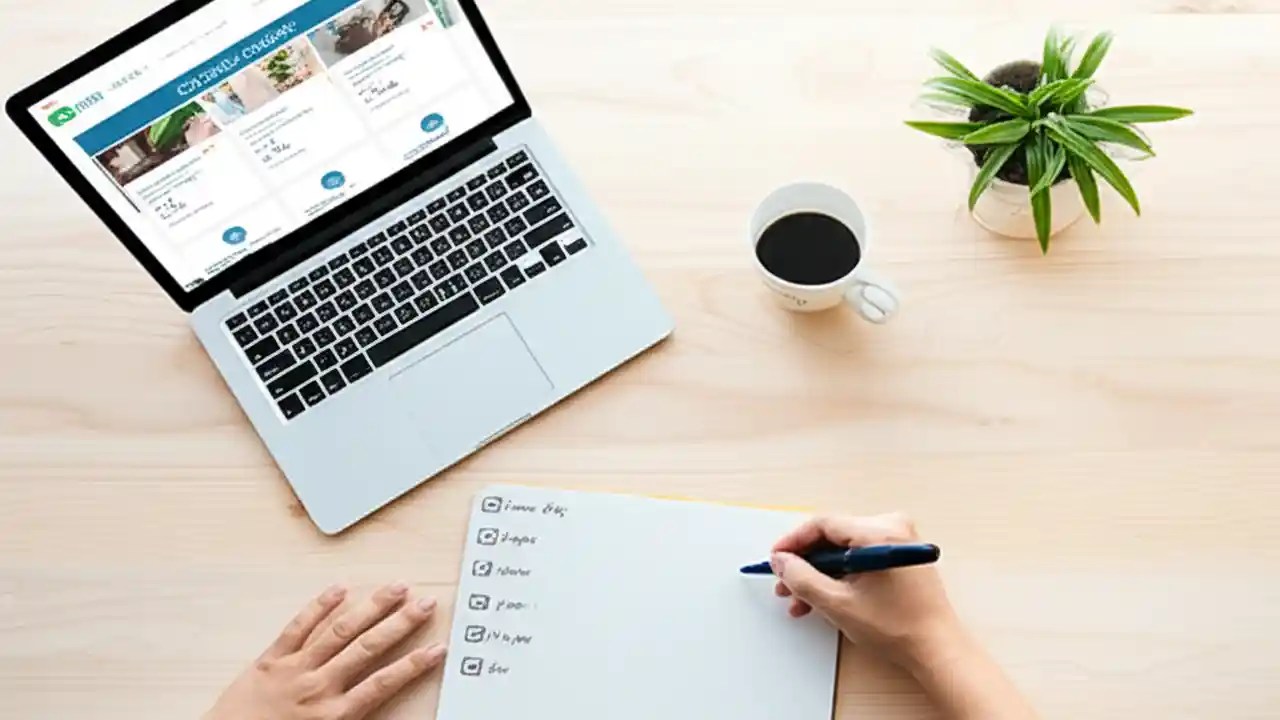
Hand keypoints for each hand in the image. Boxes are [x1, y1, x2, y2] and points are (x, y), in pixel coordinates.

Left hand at [204, 583, 445, 719]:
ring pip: (340, 631)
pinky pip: (297, 628)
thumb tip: (385, 711)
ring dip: (370, 607)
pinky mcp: (270, 661)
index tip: (437, 648)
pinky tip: (339, 588)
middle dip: (400, 624)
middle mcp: (318, 688)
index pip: (383, 683)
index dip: (413, 665)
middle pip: (368, 649)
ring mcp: (294, 670)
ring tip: (395, 588)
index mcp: (334, 715)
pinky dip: (319, 606)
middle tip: (425, 604)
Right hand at [771, 513, 960, 669]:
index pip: (823, 524)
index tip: (776, 559)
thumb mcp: (838, 604)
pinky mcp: (899, 554)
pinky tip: (824, 596)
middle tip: (786, 584)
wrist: (935, 648)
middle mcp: (892, 528)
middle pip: (832, 537)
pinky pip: (859, 555)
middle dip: (805, 564)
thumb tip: (782, 561)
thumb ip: (802, 578)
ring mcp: (898, 540)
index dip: (793, 542)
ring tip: (802, 599)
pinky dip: (839, 574)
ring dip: (820, 573)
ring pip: (843, 549)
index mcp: (880, 533)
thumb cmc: (900, 628)